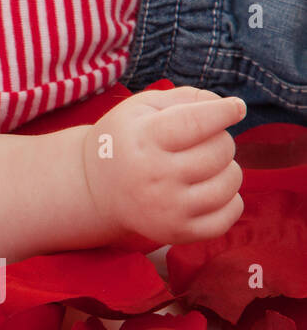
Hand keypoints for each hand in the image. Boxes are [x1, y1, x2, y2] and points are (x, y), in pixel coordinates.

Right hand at [80, 85, 245, 245]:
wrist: (94, 188)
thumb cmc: (126, 139)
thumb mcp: (141, 107)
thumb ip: (185, 97)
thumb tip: (231, 107)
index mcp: (143, 139)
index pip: (198, 122)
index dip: (225, 111)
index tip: (236, 107)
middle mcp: (154, 175)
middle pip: (220, 150)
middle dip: (220, 140)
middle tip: (202, 142)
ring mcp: (168, 208)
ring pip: (230, 182)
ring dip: (227, 169)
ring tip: (204, 166)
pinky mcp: (178, 232)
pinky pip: (230, 213)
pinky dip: (230, 199)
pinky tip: (208, 189)